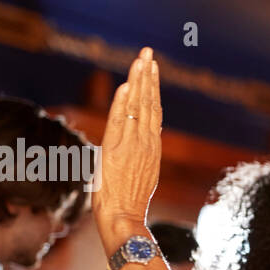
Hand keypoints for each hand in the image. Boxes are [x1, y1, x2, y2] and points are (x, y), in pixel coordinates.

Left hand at [92, 47, 162, 228]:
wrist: (125, 217)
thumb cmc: (127, 203)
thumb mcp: (140, 175)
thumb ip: (138, 156)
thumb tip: (136, 144)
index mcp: (150, 147)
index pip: (152, 111)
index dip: (151, 88)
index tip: (151, 69)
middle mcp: (145, 142)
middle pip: (148, 102)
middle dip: (148, 76)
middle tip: (148, 52)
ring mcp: (133, 146)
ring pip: (138, 107)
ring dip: (139, 82)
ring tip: (142, 59)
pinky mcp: (117, 151)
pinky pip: (121, 121)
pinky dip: (124, 103)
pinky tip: (127, 85)